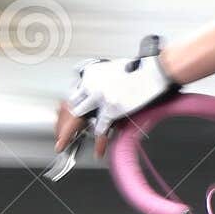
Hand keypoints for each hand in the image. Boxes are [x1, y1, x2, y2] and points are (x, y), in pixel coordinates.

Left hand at [57, 39, 175, 157]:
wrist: (153, 72)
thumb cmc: (138, 70)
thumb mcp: (111, 70)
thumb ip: (99, 82)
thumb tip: (95, 95)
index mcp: (90, 75)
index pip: (74, 94)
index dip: (71, 107)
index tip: (69, 115)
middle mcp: (91, 85)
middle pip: (72, 106)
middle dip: (67, 121)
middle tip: (61, 133)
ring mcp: (100, 97)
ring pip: (79, 117)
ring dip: (72, 131)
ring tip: (66, 142)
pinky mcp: (111, 109)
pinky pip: (99, 126)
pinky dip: (98, 136)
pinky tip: (97, 142)